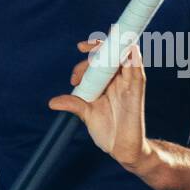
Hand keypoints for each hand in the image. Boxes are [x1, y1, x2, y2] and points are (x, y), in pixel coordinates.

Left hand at [48, 38, 151, 168]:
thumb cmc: (107, 131)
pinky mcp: (137, 89)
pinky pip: (137, 68)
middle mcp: (118, 79)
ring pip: (125, 54)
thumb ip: (74, 104)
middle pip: (111, 53)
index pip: (100, 59)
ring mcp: (128, 82)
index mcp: (107, 82)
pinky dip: (133, 56)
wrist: (122, 149)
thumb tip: (52, 102)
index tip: (77, 62)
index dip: (89, 54)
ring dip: (115, 44)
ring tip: (102, 40)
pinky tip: (128, 48)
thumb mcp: (87, 114)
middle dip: (96, 48)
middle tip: (80, 58)